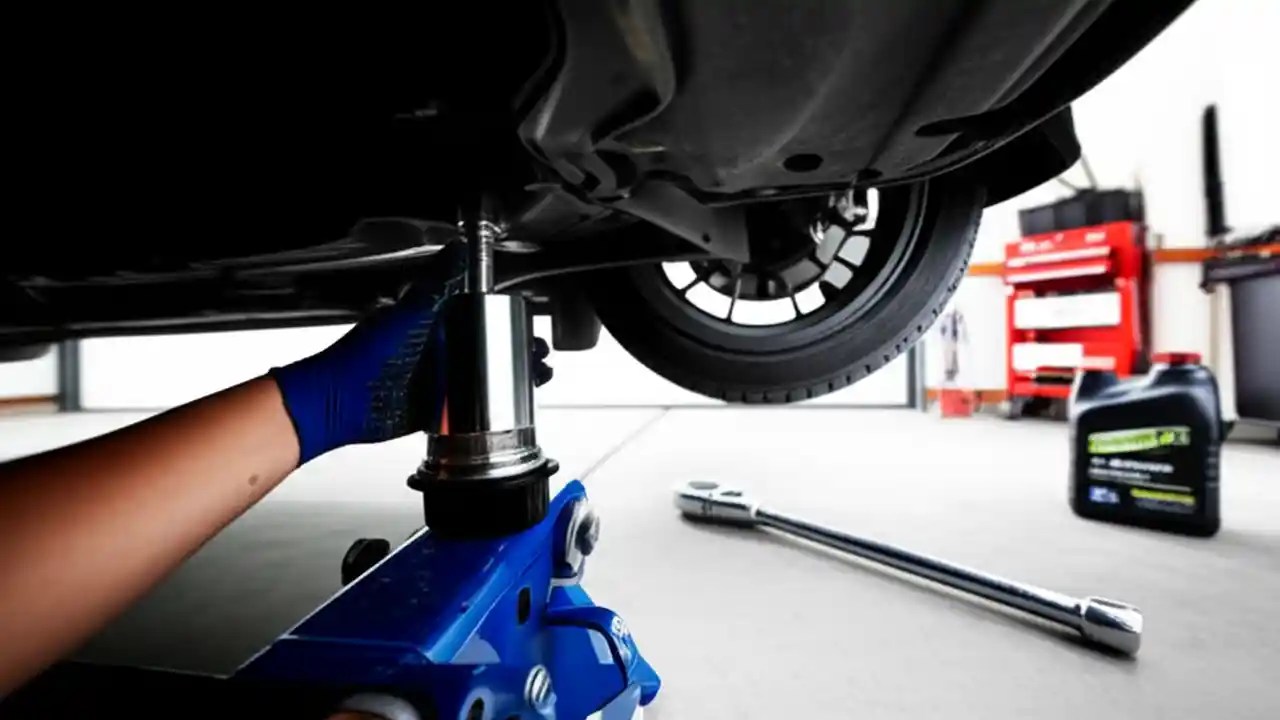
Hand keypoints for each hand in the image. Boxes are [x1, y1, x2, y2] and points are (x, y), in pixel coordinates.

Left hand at [270, 244, 554, 463]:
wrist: (339, 402)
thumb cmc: (364, 356)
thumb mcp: (408, 314)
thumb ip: (436, 284)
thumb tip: (458, 248)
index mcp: (432, 323)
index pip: (479, 315)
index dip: (507, 320)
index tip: (529, 324)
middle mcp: (436, 350)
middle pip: (487, 348)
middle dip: (517, 352)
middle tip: (539, 354)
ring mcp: (436, 381)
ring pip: (483, 379)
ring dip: (510, 379)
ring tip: (536, 379)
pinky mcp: (431, 409)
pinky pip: (467, 407)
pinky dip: (490, 408)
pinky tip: (508, 409)